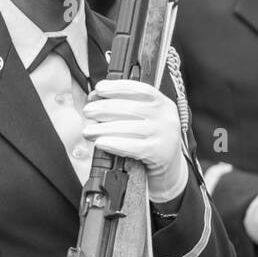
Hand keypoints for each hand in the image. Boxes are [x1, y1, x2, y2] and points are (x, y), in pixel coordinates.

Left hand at [82, 79, 188, 201]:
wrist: (170, 169)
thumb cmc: (151, 140)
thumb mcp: (146, 119)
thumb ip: (125, 107)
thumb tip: (95, 98)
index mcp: (163, 103)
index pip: (141, 89)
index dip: (118, 87)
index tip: (99, 88)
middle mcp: (166, 117)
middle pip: (132, 108)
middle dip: (105, 108)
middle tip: (87, 111)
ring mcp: (165, 135)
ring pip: (130, 128)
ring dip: (104, 128)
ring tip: (88, 131)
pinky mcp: (159, 153)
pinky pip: (133, 147)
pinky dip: (114, 144)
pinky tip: (100, 143)